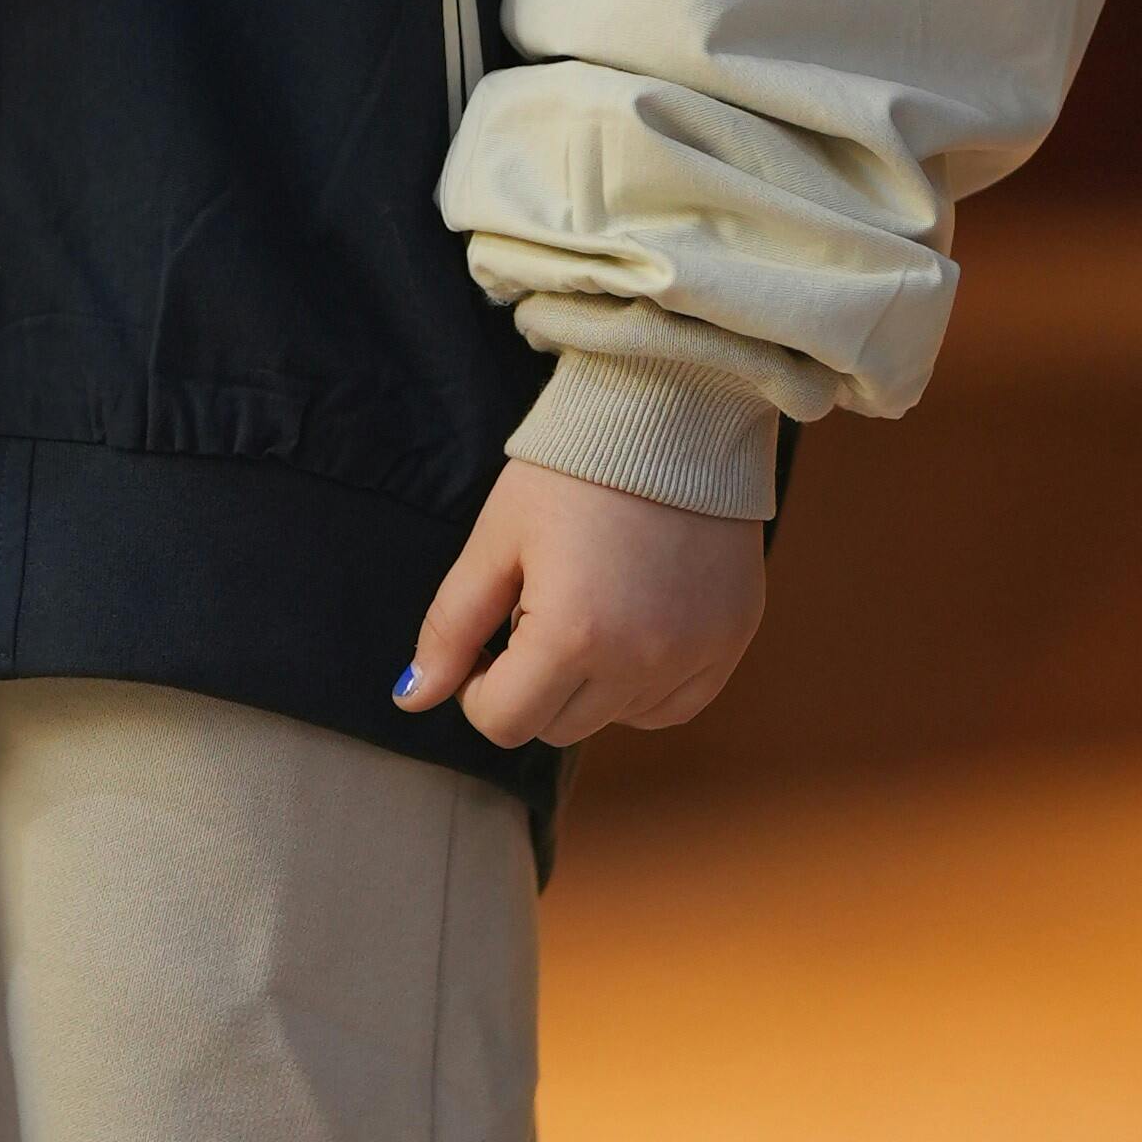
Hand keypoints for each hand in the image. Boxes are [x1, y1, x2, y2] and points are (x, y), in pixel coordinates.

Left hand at [397, 460, 763, 749]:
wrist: (672, 412)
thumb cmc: (572, 471)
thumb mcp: (496, 540)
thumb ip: (451, 627)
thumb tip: (412, 699)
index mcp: (573, 635)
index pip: (503, 722)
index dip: (479, 686)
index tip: (489, 636)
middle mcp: (640, 661)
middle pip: (557, 728)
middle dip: (532, 683)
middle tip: (540, 607)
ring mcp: (694, 655)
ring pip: (614, 718)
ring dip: (589, 683)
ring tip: (591, 602)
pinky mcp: (730, 641)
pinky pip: (673, 705)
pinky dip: (644, 684)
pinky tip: (633, 625)